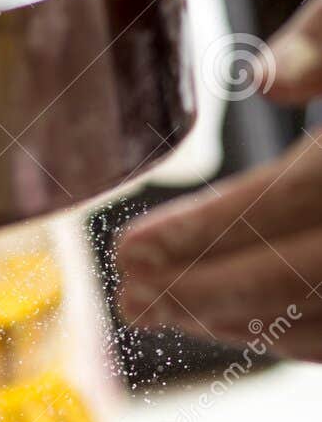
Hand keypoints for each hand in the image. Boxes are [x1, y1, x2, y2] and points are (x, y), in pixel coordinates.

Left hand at [118, 0, 321, 357]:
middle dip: (200, 292)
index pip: (285, 198)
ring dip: (234, 324)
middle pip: (295, 276)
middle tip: (125, 297)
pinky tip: (230, 322)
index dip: (200, 229)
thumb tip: (259, 83)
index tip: (128, 247)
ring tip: (159, 311)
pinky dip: (289, 338)